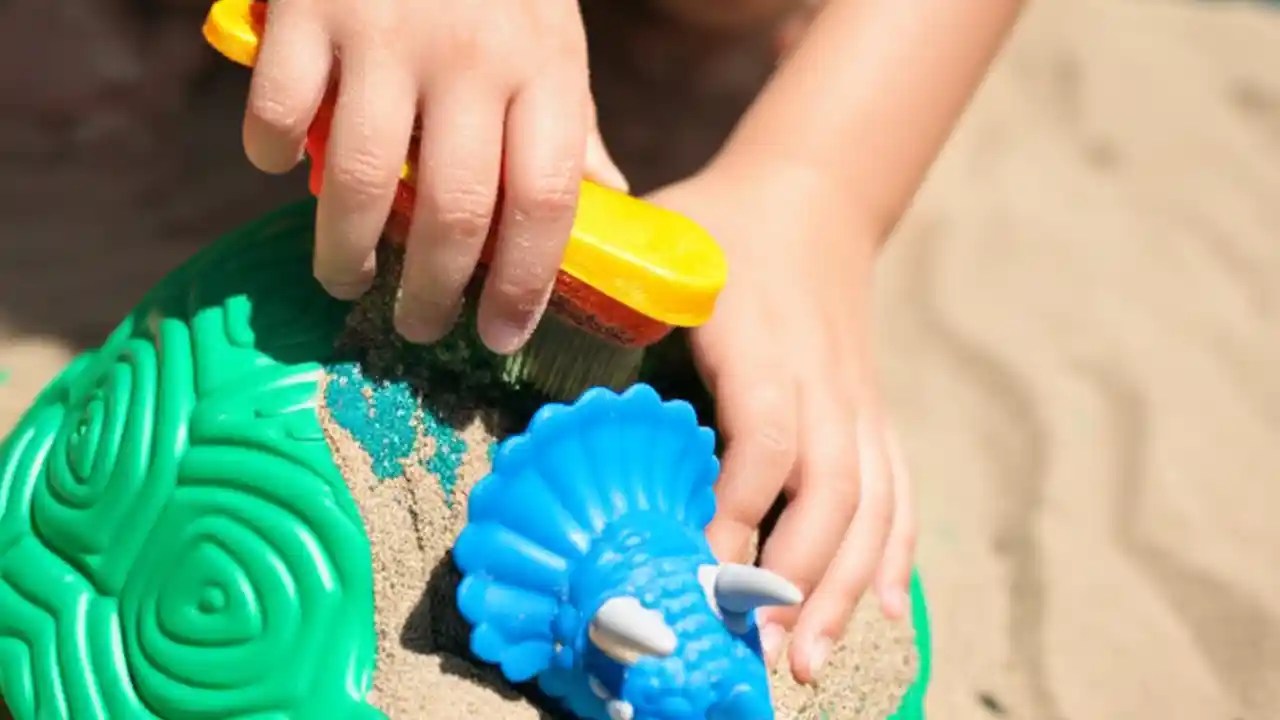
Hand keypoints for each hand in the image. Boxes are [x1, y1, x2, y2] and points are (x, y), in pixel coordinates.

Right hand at [241, 0, 627, 352]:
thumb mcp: (554, 39)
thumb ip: (571, 124)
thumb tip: (604, 202)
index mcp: (545, 71)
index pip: (545, 204)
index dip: (522, 285)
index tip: (500, 337)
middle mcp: (472, 59)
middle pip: (456, 213)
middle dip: (433, 293)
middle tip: (418, 326)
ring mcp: (387, 35)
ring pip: (363, 182)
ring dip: (346, 253)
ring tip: (346, 279)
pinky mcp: (309, 12)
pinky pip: (283, 115)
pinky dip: (274, 156)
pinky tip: (281, 170)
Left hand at [647, 161, 914, 683]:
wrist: (817, 193)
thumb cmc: (723, 221)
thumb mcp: (666, 241)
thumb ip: (612, 289)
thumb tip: (521, 329)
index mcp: (763, 342)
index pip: (764, 439)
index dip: (739, 512)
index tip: (698, 575)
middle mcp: (821, 380)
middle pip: (829, 491)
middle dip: (793, 580)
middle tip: (751, 653)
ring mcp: (855, 401)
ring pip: (868, 504)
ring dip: (841, 588)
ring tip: (804, 660)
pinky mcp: (872, 412)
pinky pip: (896, 488)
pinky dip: (892, 552)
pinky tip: (882, 609)